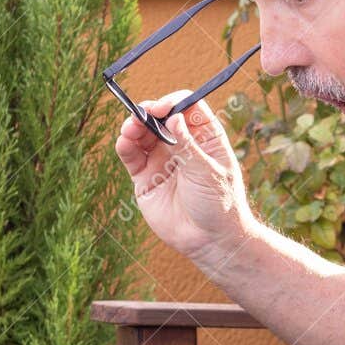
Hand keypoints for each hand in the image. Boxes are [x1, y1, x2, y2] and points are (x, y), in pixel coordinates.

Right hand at [114, 91, 254, 265]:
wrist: (209, 241)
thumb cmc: (219, 205)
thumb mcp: (207, 172)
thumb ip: (187, 145)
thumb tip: (173, 118)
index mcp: (204, 138)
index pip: (186, 108)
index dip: (172, 103)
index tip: (162, 109)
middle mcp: (181, 145)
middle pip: (160, 117)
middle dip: (149, 112)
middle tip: (141, 115)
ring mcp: (162, 160)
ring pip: (143, 133)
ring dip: (134, 126)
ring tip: (131, 128)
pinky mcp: (145, 178)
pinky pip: (131, 155)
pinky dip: (125, 145)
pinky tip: (124, 142)